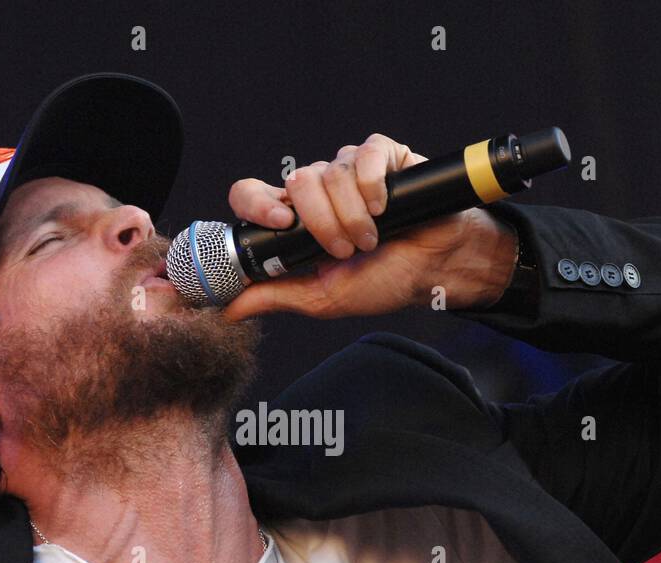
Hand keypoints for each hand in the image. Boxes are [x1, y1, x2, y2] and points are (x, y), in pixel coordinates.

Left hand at [223, 133, 517, 321]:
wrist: (436, 270)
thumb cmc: (383, 281)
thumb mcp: (320, 298)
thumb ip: (274, 296)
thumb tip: (225, 309)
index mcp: (294, 220)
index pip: (251, 194)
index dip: (257, 204)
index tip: (281, 225)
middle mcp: (316, 191)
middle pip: (296, 182)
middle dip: (322, 223)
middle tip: (346, 250)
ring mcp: (348, 170)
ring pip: (330, 173)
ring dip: (353, 215)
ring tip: (373, 239)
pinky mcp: (381, 156)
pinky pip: (364, 155)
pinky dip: (373, 185)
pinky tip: (385, 207)